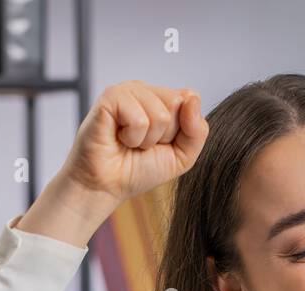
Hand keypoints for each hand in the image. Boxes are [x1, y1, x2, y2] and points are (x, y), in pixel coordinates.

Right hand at [63, 79, 207, 204]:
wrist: (106, 186)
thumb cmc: (139, 170)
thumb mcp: (181, 156)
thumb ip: (197, 131)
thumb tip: (193, 98)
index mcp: (162, 98)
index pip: (191, 100)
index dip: (180, 130)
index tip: (160, 143)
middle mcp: (145, 90)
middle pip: (178, 104)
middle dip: (165, 135)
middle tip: (142, 144)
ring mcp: (127, 90)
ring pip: (160, 114)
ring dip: (147, 140)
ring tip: (129, 142)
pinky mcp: (111, 97)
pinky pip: (140, 119)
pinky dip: (132, 138)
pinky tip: (118, 138)